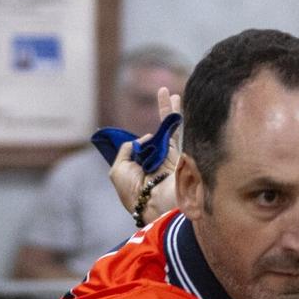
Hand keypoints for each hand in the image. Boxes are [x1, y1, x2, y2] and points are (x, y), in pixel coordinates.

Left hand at [108, 87, 181, 222]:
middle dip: (161, 117)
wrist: (156, 205)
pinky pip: (176, 132)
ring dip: (171, 111)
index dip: (138, 141)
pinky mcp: (180, 156)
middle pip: (159, 135)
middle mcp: (158, 163)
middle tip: (164, 96)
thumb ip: (126, 149)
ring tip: (170, 93)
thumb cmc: (135, 193)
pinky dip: (174, 116)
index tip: (134, 144)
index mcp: (143, 169)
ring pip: (171, 130)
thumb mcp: (118, 169)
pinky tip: (174, 100)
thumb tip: (145, 137)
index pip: (142, 148)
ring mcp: (171, 159)